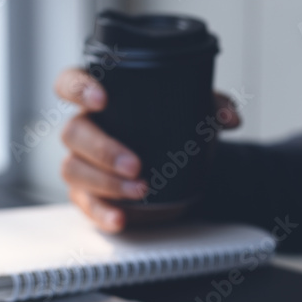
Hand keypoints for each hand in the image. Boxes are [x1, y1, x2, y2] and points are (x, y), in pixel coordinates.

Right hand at [55, 67, 240, 231]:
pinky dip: (102, 212)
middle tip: (135, 164)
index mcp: (100, 98)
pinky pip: (85, 203)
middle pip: (73, 133)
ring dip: (107, 182)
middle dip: (103, 150)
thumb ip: (212, 106)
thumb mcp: (192, 111)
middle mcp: (84, 128)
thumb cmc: (172, 129)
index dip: (78, 88)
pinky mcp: (87, 193)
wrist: (179, 168)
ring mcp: (81, 162)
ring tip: (140, 190)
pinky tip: (120, 218)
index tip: (102, 99)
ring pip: (74, 169)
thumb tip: (230, 117)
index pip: (71, 83)